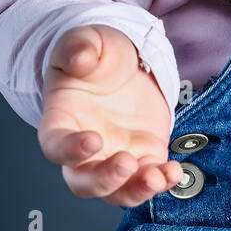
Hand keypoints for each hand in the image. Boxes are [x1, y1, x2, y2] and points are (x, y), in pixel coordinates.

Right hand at [38, 25, 183, 205]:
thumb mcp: (86, 40)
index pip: (55, 146)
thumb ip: (79, 48)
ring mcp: (114, 156)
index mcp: (61, 121)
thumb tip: (79, 59)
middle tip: (126, 163)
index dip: (70, 150)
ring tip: (158, 177)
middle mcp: (84, 150)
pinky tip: (174, 171)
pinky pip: (148, 177)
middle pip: (84, 182)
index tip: (92, 141)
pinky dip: (162, 180)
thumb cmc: (96, 56)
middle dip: (105, 180)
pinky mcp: (143, 156)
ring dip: (136, 189)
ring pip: (118, 190)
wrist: (123, 63)